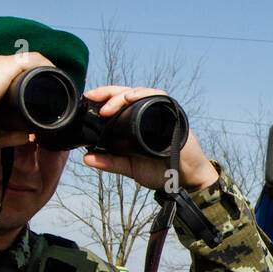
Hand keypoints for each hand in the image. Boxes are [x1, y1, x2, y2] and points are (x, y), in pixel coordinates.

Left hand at [81, 86, 219, 191]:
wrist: (185, 180)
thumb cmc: (161, 171)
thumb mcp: (130, 167)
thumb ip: (110, 162)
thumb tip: (87, 158)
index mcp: (135, 123)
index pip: (117, 103)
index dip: (103, 98)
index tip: (88, 99)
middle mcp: (147, 114)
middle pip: (126, 94)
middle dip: (108, 93)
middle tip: (94, 99)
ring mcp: (160, 112)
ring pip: (140, 92)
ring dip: (124, 94)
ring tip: (111, 104)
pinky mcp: (172, 113)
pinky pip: (159, 96)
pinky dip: (145, 94)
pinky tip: (132, 97)